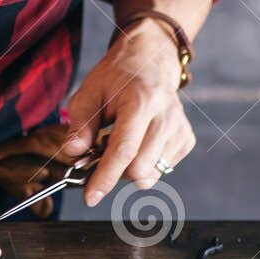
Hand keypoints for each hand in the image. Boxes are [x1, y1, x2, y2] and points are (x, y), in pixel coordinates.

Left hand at [62, 20, 195, 205]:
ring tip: (124, 141)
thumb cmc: (118, 77)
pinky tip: (140, 142)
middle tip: (104, 149)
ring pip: (150, 174)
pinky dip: (145, 163)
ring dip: (130, 167)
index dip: (105, 177)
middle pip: (139, 169)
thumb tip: (73, 153)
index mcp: (141, 101)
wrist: (152, 61)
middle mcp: (166, 116)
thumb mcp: (90, 92)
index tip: (90, 197)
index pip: (124, 150)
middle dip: (115, 170)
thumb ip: (80, 124)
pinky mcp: (186, 140)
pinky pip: (161, 169)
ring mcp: (180, 129)